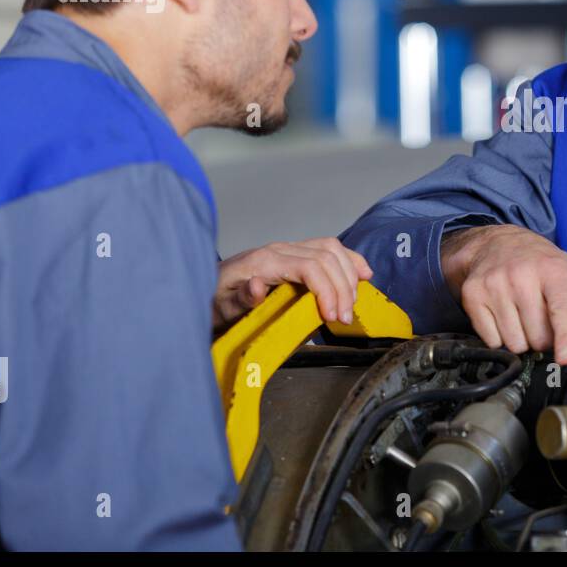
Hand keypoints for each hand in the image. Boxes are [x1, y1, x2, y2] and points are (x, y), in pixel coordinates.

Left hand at [213, 237, 372, 332]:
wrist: (204, 290)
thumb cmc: (213, 302)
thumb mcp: (219, 307)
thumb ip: (239, 298)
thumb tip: (257, 286)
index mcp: (263, 261)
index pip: (309, 266)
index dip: (328, 290)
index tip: (333, 316)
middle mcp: (278, 250)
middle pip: (325, 257)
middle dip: (342, 288)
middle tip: (345, 318)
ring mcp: (288, 249)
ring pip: (331, 249)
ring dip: (349, 275)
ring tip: (352, 303)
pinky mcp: (295, 253)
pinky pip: (328, 248)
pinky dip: (349, 259)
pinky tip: (362, 274)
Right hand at [441, 224, 566, 364]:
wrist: (496, 243)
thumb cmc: (536, 262)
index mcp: (553, 270)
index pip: (561, 310)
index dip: (565, 338)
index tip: (565, 358)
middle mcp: (522, 276)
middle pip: (538, 337)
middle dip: (543, 339)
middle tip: (540, 322)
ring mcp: (494, 285)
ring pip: (514, 343)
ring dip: (521, 339)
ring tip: (521, 318)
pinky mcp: (472, 296)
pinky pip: (491, 341)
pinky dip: (499, 337)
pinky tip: (504, 317)